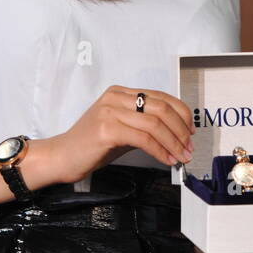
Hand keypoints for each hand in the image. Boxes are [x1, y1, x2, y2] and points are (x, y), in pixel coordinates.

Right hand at [46, 85, 194, 183]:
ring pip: (155, 124)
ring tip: (181, 156)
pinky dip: (159, 150)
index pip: (161, 97)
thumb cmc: (92, 145)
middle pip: (161, 108)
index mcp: (121, 92)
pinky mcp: (107, 129)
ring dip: (174, 142)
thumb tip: (176, 135)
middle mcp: (116, 97)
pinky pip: (143, 139)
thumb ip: (144, 125)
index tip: (191, 131)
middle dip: (181, 130)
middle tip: (189, 147)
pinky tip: (166, 159)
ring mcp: (110, 111)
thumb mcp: (122, 128)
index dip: (181, 113)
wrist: (61, 156)